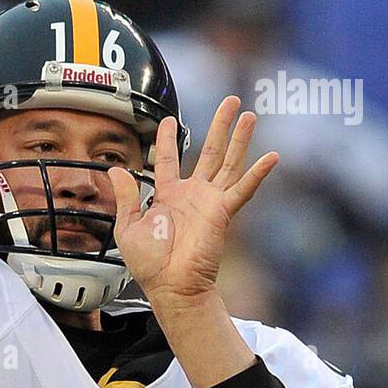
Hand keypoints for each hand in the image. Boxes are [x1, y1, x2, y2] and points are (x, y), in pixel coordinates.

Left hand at [109, 97, 277, 312]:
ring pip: (228, 161)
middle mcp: (192, 193)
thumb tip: (115, 169)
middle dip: (220, 125)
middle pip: (208, 150)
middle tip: (231, 101)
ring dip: (239, 138)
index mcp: (167, 195)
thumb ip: (126, 196)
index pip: (167, 158)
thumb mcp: (128, 227)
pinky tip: (272, 156)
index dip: (167, 138)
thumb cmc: (150, 263)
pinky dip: (258, 173)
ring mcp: (210, 201)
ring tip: (249, 114)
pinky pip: (243, 189)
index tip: (169, 120)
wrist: (170, 286)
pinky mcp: (222, 212)